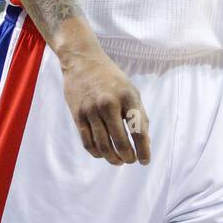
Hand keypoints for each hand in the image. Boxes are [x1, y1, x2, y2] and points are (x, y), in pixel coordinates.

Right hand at [60, 47, 150, 165]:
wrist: (83, 61)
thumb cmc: (111, 78)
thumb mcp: (131, 91)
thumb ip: (139, 115)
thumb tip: (144, 142)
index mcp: (127, 97)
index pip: (138, 130)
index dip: (143, 150)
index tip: (145, 160)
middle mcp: (109, 104)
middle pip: (120, 142)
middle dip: (128, 156)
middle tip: (131, 160)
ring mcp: (91, 110)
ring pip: (103, 145)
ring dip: (113, 158)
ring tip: (118, 161)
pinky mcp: (77, 115)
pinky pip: (87, 142)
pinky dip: (97, 152)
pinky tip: (103, 154)